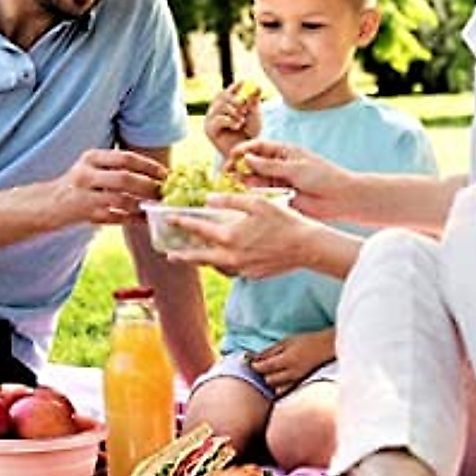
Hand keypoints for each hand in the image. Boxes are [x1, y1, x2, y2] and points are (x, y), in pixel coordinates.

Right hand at [49, 148, 165, 226]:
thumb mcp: (93, 166)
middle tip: (165, 192)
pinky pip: (116, 218)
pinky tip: (145, 220)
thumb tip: (155, 172)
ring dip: (143, 205)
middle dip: (149, 186)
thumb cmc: (80, 183)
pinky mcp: (86, 216)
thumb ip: (117, 165)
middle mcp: (86, 175)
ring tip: (157, 206)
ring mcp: (85, 197)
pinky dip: (133, 219)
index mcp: (91, 157)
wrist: (49, 203)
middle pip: (125, 179)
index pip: (125, 158)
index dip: (149, 166)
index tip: (166, 174)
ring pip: (121, 200)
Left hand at [167, 193, 312, 278]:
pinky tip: (225, 259)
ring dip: (205, 261)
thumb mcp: (257, 203)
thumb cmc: (284, 221)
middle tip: (170, 255)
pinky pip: (232, 271)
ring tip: (196, 257)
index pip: (199, 229)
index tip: (169, 219)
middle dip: (183, 256)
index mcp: (230, 236)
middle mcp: (232, 256)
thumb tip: (209, 200)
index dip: (182, 223)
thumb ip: (230, 201)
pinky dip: (225, 265)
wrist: (307, 247)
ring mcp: (242, 268)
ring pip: (216, 266)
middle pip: (200, 258)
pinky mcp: (253, 275)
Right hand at [205, 81, 260, 158]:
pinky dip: (230, 121)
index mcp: (224, 106)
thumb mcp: (254, 115)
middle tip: (245, 109)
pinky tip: (236, 126)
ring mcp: (210, 120)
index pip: (227, 91)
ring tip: (241, 121)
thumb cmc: (249, 135)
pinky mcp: (209, 129)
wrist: (244, 152)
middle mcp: (215, 111)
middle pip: (222, 96)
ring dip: (234, 112)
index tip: (243, 82)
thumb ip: (253, 101)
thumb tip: (257, 86)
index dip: (234, 86)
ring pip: (221, 106)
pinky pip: (218, 118)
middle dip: (236, 101)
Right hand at [227, 140, 350, 219]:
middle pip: (253, 161)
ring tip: (230, 180)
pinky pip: (262, 190)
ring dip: (242, 177)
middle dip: (239, 164)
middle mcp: (280, 163)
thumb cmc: (323, 177)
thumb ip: (270, 165)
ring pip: (255, 176)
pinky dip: (251, 189)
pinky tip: (241, 190)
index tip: (232, 155)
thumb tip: (247, 158)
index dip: (244, 149)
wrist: (340, 198)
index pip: (259, 146)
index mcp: (285, 151)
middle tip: (225, 171)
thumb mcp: (295, 168)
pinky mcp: (280, 194)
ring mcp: (280, 179)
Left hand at [248, 330, 334, 395]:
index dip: (255, 366)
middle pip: (268, 380)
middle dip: (263, 374)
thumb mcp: (285, 341)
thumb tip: (254, 358)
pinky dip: (277, 386)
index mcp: (287, 360)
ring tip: (270, 371)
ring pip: (275, 387)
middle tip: (261, 366)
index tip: (251, 362)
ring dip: (270, 380)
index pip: (265, 368)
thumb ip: (269, 351)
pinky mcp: (299, 384)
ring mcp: (296, 380)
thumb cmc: (305, 341)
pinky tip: (277, 379)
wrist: (325, 348)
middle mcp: (292, 373)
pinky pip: (283, 390)